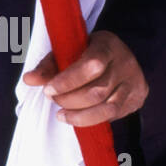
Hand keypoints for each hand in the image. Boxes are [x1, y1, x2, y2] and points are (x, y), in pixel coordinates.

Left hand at [22, 30, 148, 125]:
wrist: (119, 58)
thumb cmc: (88, 53)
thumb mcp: (69, 51)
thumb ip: (49, 65)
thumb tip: (29, 80)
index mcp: (108, 45)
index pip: (91, 65)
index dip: (67, 81)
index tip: (48, 89)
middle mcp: (125, 64)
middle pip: (97, 91)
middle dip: (69, 100)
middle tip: (52, 99)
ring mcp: (133, 83)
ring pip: (107, 109)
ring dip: (78, 115)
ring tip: (61, 114)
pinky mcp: (136, 99)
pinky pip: (112, 116)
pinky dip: (90, 120)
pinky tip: (76, 117)